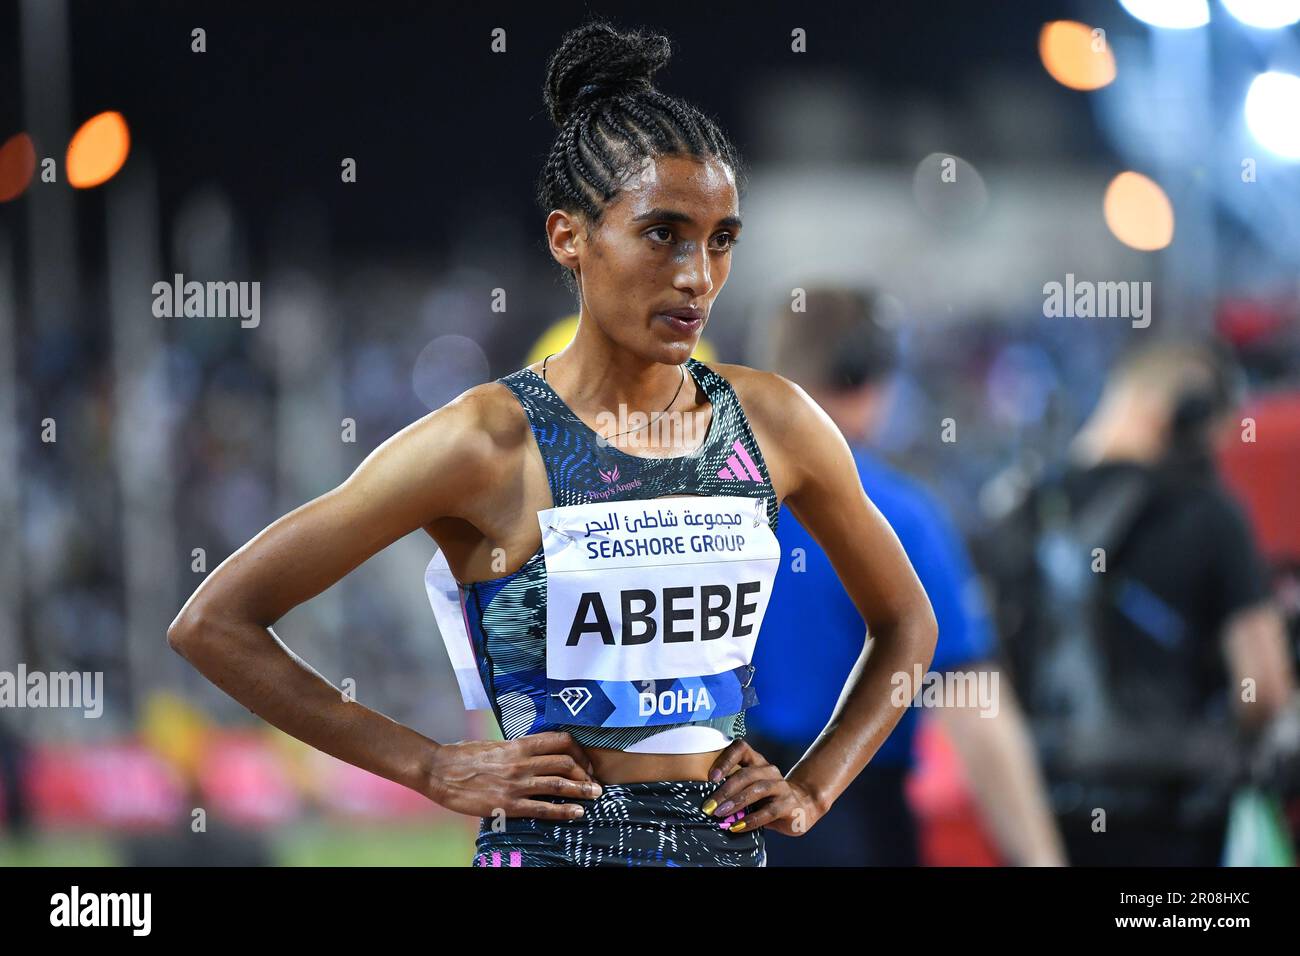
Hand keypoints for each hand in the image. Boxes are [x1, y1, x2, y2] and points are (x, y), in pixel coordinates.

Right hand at [422, 731, 603, 820]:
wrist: (439, 770)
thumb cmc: (463, 756)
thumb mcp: (495, 745)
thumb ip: (516, 749)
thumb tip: (533, 754)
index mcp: (518, 744)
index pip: (560, 741)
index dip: (579, 751)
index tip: (585, 761)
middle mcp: (522, 762)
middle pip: (565, 762)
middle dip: (585, 773)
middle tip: (595, 781)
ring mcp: (516, 784)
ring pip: (559, 784)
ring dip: (582, 790)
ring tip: (596, 795)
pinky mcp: (507, 804)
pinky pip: (542, 809)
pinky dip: (563, 810)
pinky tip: (577, 813)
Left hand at [700, 739, 824, 836]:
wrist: (800, 807)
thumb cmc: (765, 798)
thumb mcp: (749, 788)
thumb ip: (732, 789)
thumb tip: (705, 802)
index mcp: (757, 761)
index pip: (741, 748)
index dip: (725, 760)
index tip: (710, 777)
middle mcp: (769, 770)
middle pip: (745, 774)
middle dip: (724, 790)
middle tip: (709, 805)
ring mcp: (781, 786)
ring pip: (757, 790)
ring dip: (736, 802)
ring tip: (720, 814)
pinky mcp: (789, 805)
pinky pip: (767, 812)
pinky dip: (750, 820)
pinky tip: (736, 827)